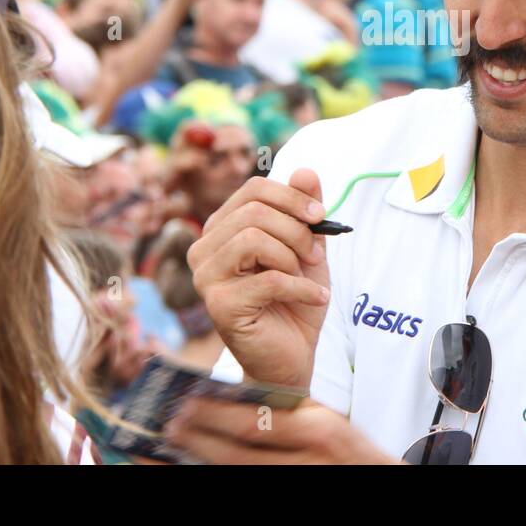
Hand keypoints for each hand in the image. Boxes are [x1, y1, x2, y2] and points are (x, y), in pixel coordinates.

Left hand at [164, 398, 399, 463]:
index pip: (256, 422)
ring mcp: (292, 484)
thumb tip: (232, 400)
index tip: (185, 400)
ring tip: (162, 451)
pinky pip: (242, 486)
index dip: (215, 413)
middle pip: (237, 454)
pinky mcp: (284, 499)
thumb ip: (289, 412)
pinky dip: (211, 477)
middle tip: (165, 423)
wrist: (375, 479)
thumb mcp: (327, 422)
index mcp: (318, 432)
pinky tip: (186, 469)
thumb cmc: (347, 450)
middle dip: (197, 438)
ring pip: (234, 476)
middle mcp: (305, 463)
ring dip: (195, 463)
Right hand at [187, 170, 329, 388]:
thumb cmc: (294, 300)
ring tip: (308, 277)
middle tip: (316, 256)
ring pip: (254, 240)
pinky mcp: (218, 305)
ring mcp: (205, 277)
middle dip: (297, 231)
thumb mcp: (307, 247)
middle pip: (254, 212)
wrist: (290, 355)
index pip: (253, 190)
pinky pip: (267, 280)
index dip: (291, 197)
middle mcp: (204, 248)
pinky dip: (301, 288)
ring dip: (293, 258)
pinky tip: (315, 299)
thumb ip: (304, 211)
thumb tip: (306, 170)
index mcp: (222, 228)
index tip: (320, 216)